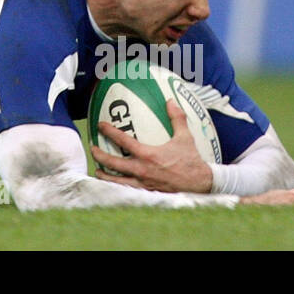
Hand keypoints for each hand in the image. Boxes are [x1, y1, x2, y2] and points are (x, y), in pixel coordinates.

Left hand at [92, 100, 213, 192]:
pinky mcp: (147, 193)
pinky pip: (128, 190)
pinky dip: (118, 187)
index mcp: (148, 155)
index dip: (109, 131)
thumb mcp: (185, 137)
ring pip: (117, 181)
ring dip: (105, 176)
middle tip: (92, 149)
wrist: (201, 185)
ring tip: (98, 171)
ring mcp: (143, 184)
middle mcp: (142, 170)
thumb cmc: (191, 160)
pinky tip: (115, 185)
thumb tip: (171, 100)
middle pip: (113, 164)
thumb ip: (177, 117)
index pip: (123, 141)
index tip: (100, 125)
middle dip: (99, 156)